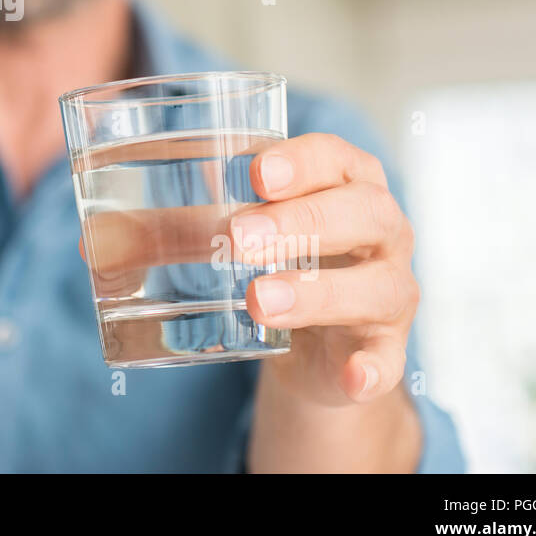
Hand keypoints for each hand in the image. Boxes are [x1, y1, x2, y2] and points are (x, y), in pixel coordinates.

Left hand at [229, 132, 418, 406]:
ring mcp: (392, 292)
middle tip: (240, 237)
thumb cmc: (283, 260)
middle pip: (365, 212)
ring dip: (317, 293)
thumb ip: (209, 214)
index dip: (301, 162)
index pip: (336, 158)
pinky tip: (353, 377)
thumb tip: (142, 216)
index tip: (258, 174)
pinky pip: (390, 360)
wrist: (312, 343)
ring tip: (260, 300)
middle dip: (302, 221)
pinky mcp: (387, 349)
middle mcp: (385, 232)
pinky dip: (374, 368)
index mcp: (351, 185)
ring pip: (377, 287)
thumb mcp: (253, 230)